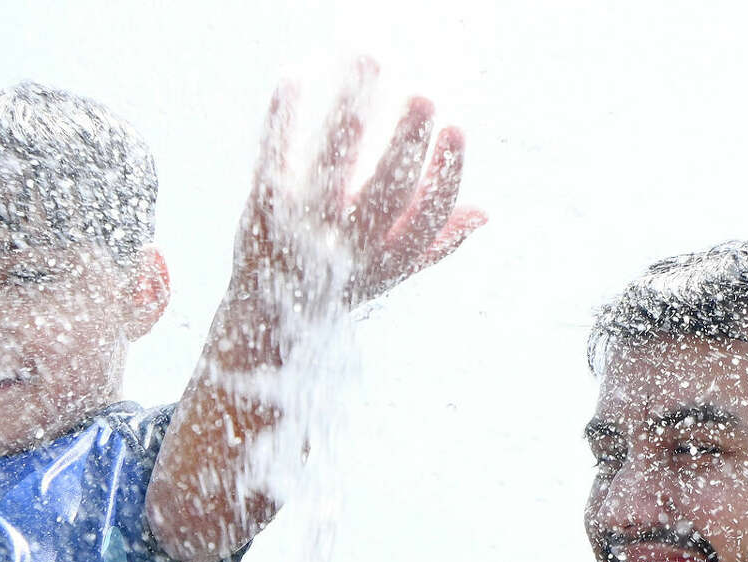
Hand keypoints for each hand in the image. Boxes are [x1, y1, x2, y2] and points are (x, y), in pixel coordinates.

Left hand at [220, 64, 484, 363]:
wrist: (266, 315)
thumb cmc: (343, 278)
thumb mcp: (392, 268)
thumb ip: (435, 242)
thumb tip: (484, 212)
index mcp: (386, 258)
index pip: (425, 220)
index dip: (444, 177)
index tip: (457, 128)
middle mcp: (348, 246)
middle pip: (384, 192)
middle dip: (406, 143)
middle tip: (424, 95)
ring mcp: (304, 225)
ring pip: (331, 165)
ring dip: (352, 111)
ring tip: (372, 60)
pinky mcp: (264, 205)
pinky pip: (275, 155)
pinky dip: (285, 114)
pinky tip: (298, 74)